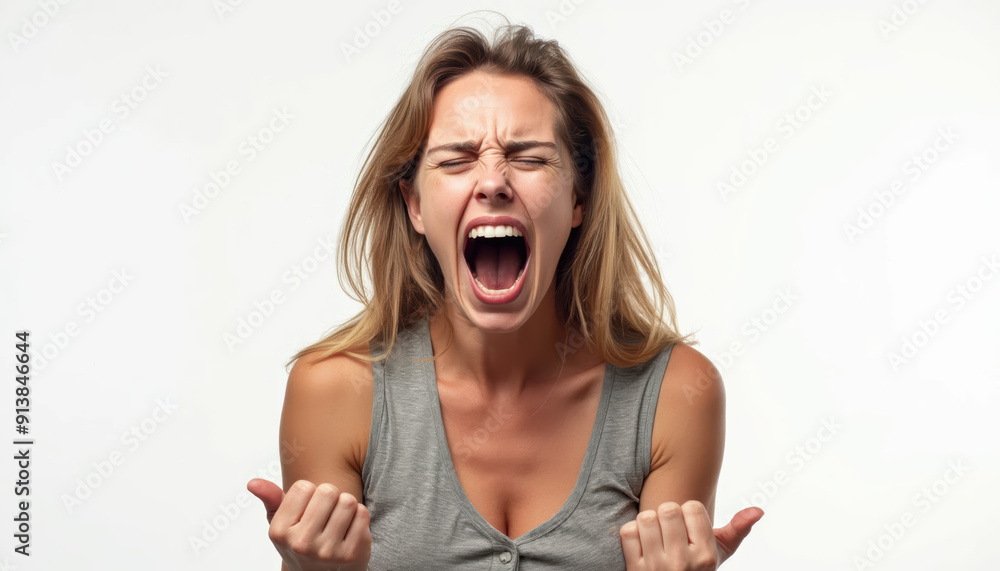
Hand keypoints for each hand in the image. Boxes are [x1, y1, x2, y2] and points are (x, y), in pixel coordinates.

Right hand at [248, 478, 371, 570]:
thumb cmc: (302, 541)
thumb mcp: (282, 524)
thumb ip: (271, 500)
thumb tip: (253, 482)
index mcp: (280, 532)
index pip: (304, 487)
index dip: (310, 493)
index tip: (307, 509)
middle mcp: (301, 544)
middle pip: (328, 491)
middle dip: (330, 497)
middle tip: (326, 513)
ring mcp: (328, 552)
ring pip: (348, 501)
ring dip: (346, 506)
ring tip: (337, 520)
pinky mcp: (352, 555)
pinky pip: (363, 514)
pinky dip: (359, 518)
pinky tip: (349, 530)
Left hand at [619, 501, 762, 569]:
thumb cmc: (696, 568)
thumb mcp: (719, 554)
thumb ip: (737, 530)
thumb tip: (759, 509)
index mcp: (706, 556)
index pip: (692, 507)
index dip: (688, 512)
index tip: (688, 525)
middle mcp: (683, 563)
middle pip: (668, 509)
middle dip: (667, 515)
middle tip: (669, 528)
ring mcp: (657, 568)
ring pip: (646, 518)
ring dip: (648, 522)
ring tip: (656, 534)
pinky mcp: (634, 570)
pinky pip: (627, 532)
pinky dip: (632, 534)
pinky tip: (641, 544)